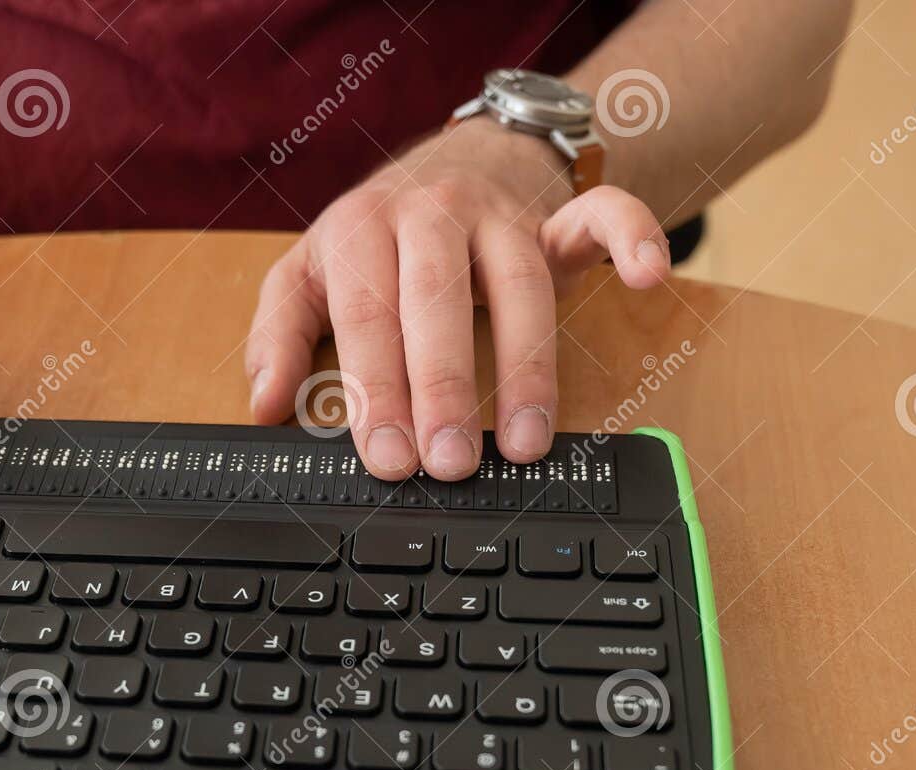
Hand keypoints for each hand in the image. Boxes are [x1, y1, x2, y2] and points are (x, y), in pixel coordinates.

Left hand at [245, 117, 668, 479]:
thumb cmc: (374, 238)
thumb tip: (265, 404)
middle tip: (447, 464)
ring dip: (527, 365)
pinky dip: (632, 235)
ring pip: (519, 282)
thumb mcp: (309, 275)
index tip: (386, 459)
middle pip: (436, 301)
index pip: (367, 319)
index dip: (376, 391)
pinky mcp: (556, 216)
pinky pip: (602, 212)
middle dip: (442, 388)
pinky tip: (650, 278)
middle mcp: (429, 215)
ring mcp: (499, 212)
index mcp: (360, 231)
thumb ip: (280, 335)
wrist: (454, 160)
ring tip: (525, 443)